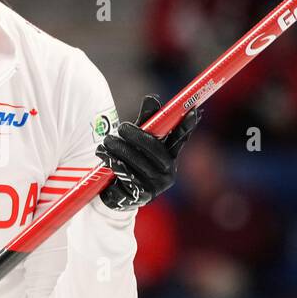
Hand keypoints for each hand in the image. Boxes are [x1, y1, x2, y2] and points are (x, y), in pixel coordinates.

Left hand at [95, 95, 200, 210]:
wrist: (118, 193)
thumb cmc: (131, 161)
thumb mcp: (138, 141)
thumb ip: (145, 121)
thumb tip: (152, 98)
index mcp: (170, 157)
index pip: (180, 139)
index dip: (187, 126)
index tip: (193, 109)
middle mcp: (167, 173)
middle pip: (154, 151)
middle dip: (136, 137)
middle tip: (120, 127)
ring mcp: (154, 187)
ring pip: (137, 164)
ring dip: (119, 150)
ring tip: (106, 142)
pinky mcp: (138, 198)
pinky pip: (124, 178)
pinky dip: (112, 165)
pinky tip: (103, 158)